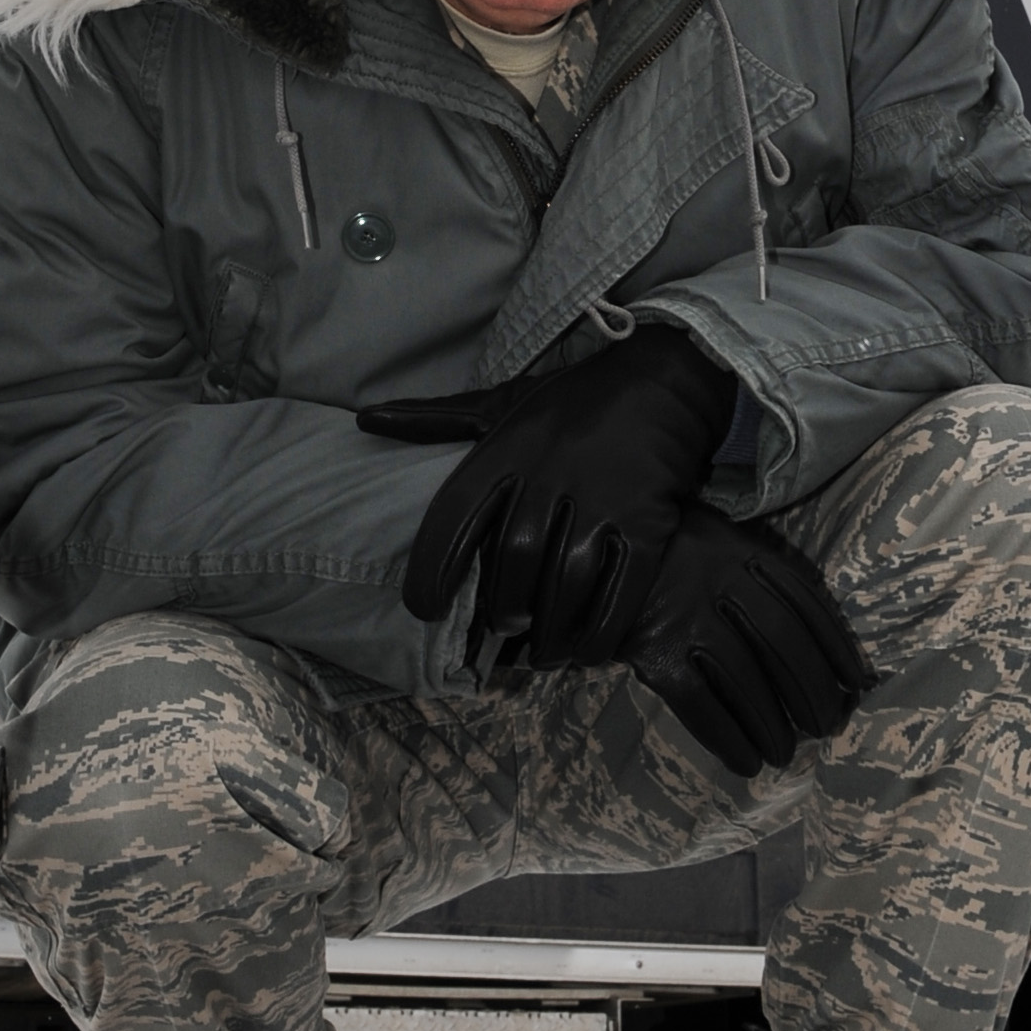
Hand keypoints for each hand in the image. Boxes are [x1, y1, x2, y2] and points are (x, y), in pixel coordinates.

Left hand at [359, 326, 739, 662]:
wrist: (664, 379)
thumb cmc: (573, 399)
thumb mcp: (502, 401)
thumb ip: (437, 418)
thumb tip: (367, 420)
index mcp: (507, 449)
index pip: (453, 517)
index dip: (431, 570)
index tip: (424, 609)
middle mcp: (549, 476)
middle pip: (511, 561)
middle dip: (502, 608)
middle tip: (504, 628)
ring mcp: (601, 501)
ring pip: (563, 583)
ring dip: (548, 629)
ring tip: (541, 650)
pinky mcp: (646, 524)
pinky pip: (619, 592)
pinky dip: (600, 631)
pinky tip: (586, 652)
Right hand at [625, 505, 873, 777]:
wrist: (591, 554)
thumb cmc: (665, 552)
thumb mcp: (718, 542)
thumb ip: (757, 575)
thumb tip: (814, 636)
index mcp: (744, 554)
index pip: (807, 605)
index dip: (838, 649)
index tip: (859, 684)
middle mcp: (721, 584)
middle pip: (784, 646)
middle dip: (813, 693)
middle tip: (827, 727)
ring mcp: (686, 619)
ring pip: (747, 681)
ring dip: (773, 725)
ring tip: (786, 753)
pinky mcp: (654, 653)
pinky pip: (701, 705)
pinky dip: (728, 739)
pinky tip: (746, 763)